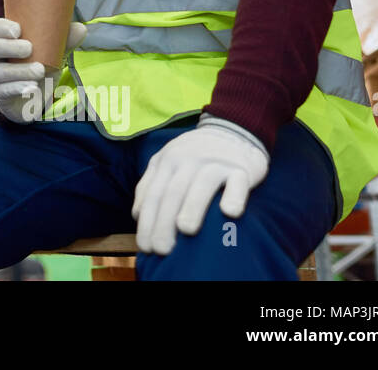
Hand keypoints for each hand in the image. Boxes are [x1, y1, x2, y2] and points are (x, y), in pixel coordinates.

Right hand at [0, 17, 86, 122]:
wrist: (32, 97)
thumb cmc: (37, 66)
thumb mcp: (50, 53)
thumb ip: (63, 41)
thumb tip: (81, 28)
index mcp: (2, 40)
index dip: (1, 27)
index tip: (18, 29)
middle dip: (8, 47)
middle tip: (29, 48)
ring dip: (19, 70)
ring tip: (40, 70)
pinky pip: (5, 91)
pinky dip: (19, 88)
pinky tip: (33, 88)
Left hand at [132, 115, 269, 254]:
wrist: (232, 127)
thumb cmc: (195, 154)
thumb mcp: (166, 161)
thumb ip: (150, 184)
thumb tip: (137, 215)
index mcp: (166, 162)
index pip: (153, 195)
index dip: (147, 222)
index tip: (145, 248)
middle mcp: (187, 161)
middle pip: (172, 193)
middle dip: (164, 222)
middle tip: (162, 249)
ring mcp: (215, 163)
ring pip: (201, 186)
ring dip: (192, 207)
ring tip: (186, 231)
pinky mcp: (241, 168)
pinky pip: (237, 182)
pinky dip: (233, 196)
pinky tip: (230, 212)